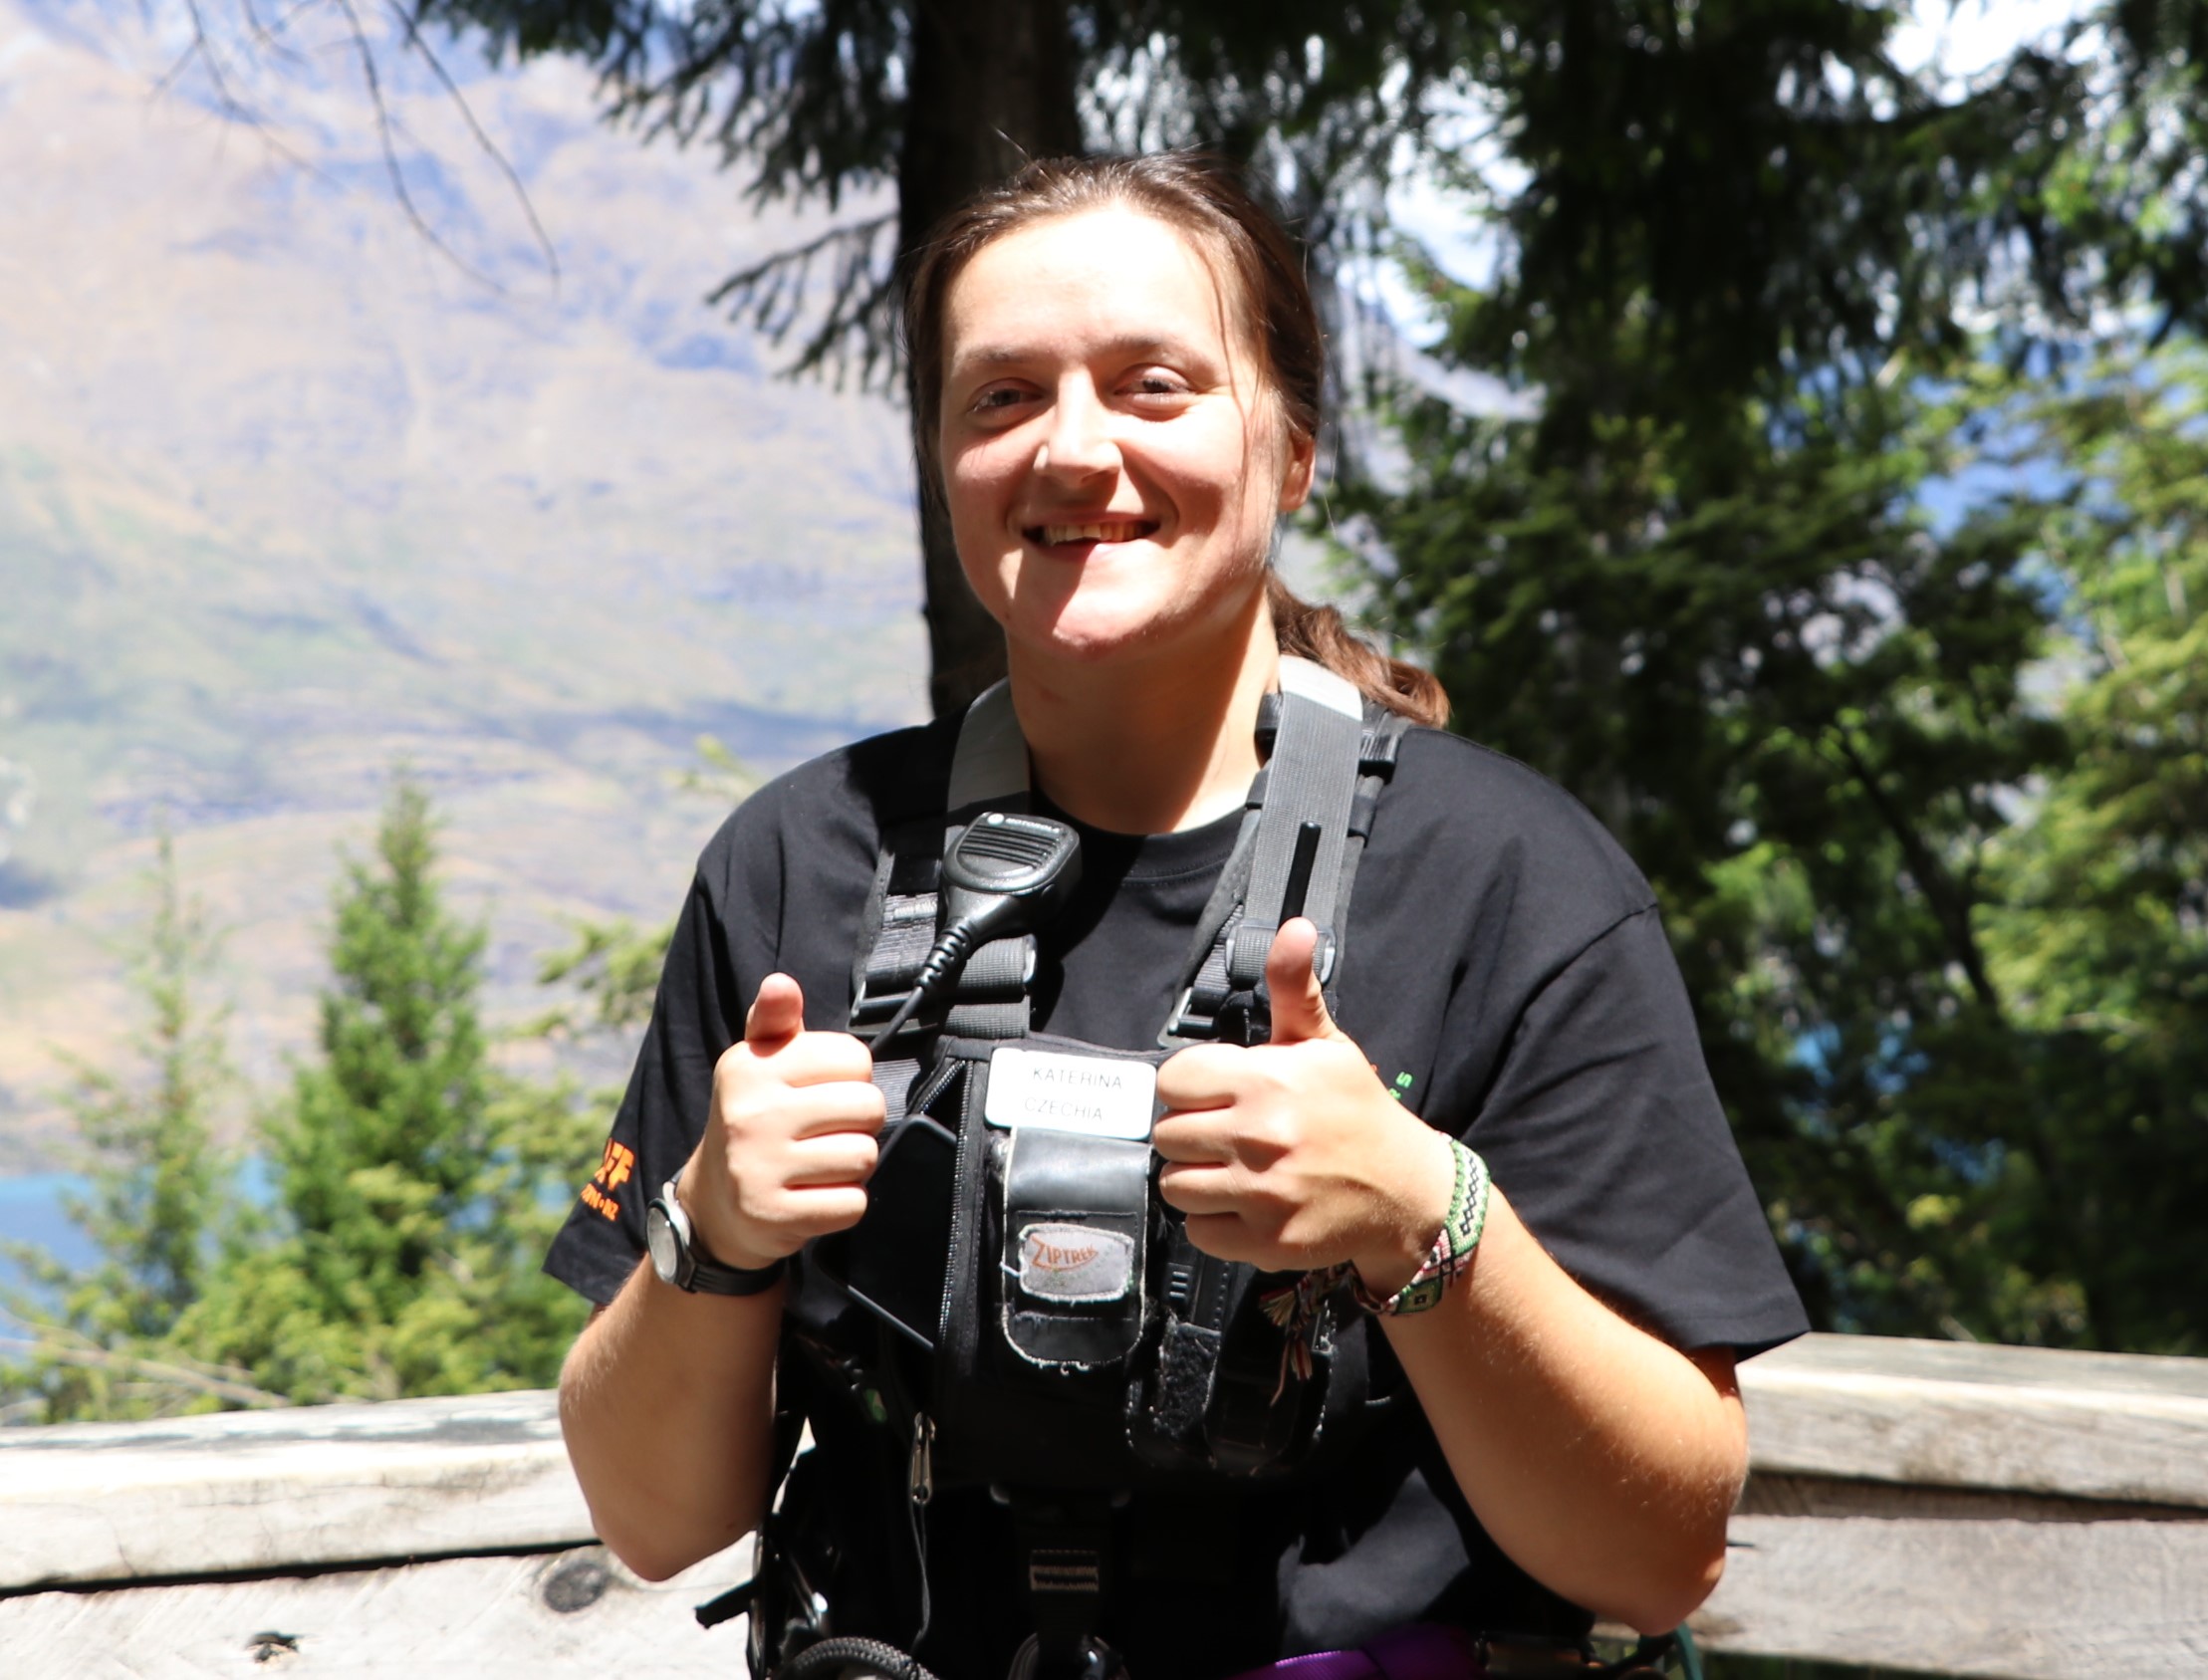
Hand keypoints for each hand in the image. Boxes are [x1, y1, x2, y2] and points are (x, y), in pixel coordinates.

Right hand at [676, 974, 885, 1272]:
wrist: (714, 1205)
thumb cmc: (754, 1120)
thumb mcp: (758, 1063)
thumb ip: (776, 1021)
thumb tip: (780, 983)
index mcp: (750, 1067)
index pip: (853, 1058)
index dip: (852, 1077)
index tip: (824, 1091)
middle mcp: (750, 1114)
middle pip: (868, 1107)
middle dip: (860, 1122)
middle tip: (829, 1132)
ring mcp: (758, 1168)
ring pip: (865, 1156)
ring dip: (854, 1165)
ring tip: (821, 1163)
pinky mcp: (773, 1215)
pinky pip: (853, 1204)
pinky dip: (845, 1203)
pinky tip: (815, 1195)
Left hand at [1153, 919, 1452, 1282]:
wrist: (1407, 1190)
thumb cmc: (1356, 1113)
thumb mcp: (1326, 1045)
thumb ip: (1294, 988)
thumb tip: (1293, 928)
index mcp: (1268, 1081)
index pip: (1174, 1081)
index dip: (1189, 1087)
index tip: (1214, 1094)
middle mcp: (1261, 1136)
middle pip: (1168, 1135)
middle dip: (1191, 1132)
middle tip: (1224, 1134)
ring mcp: (1263, 1193)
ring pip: (1176, 1185)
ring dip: (1197, 1178)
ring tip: (1230, 1169)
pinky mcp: (1268, 1240)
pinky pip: (1199, 1231)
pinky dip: (1214, 1222)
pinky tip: (1243, 1204)